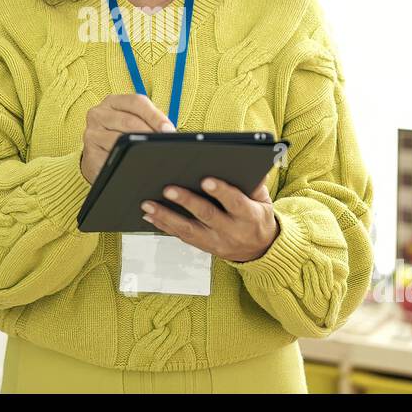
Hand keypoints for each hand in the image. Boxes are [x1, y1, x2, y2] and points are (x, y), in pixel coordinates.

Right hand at [80, 94, 173, 183]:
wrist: (97, 158)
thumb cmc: (120, 136)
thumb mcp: (132, 122)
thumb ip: (148, 121)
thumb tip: (168, 132)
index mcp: (112, 101)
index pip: (136, 102)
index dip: (155, 116)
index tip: (168, 129)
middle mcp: (98, 114)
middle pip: (129, 121)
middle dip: (149, 133)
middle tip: (163, 144)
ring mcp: (91, 134)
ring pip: (119, 139)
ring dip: (138, 148)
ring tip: (153, 153)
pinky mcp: (90, 153)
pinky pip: (111, 157)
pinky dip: (125, 160)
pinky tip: (136, 164)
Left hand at [140, 177, 278, 262]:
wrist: (260, 249)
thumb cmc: (257, 217)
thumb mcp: (263, 200)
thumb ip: (254, 183)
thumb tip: (243, 162)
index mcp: (250, 216)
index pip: (235, 203)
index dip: (221, 192)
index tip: (205, 180)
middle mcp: (232, 231)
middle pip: (207, 215)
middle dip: (186, 201)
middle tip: (168, 189)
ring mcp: (216, 242)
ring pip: (189, 229)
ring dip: (166, 216)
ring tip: (148, 204)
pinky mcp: (204, 247)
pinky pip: (182, 236)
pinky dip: (164, 226)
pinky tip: (150, 215)